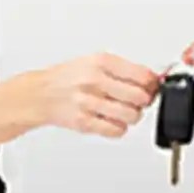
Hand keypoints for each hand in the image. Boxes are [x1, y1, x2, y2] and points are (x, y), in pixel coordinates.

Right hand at [17, 53, 158, 137]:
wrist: (39, 93)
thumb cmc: (68, 77)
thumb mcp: (95, 62)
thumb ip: (124, 70)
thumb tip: (153, 80)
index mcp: (101, 62)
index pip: (142, 75)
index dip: (152, 84)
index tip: (152, 87)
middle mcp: (94, 80)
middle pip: (140, 97)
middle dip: (144, 101)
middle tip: (139, 101)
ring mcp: (88, 102)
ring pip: (131, 115)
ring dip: (133, 116)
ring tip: (124, 111)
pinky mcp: (83, 122)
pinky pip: (116, 130)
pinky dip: (119, 128)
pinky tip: (112, 120)